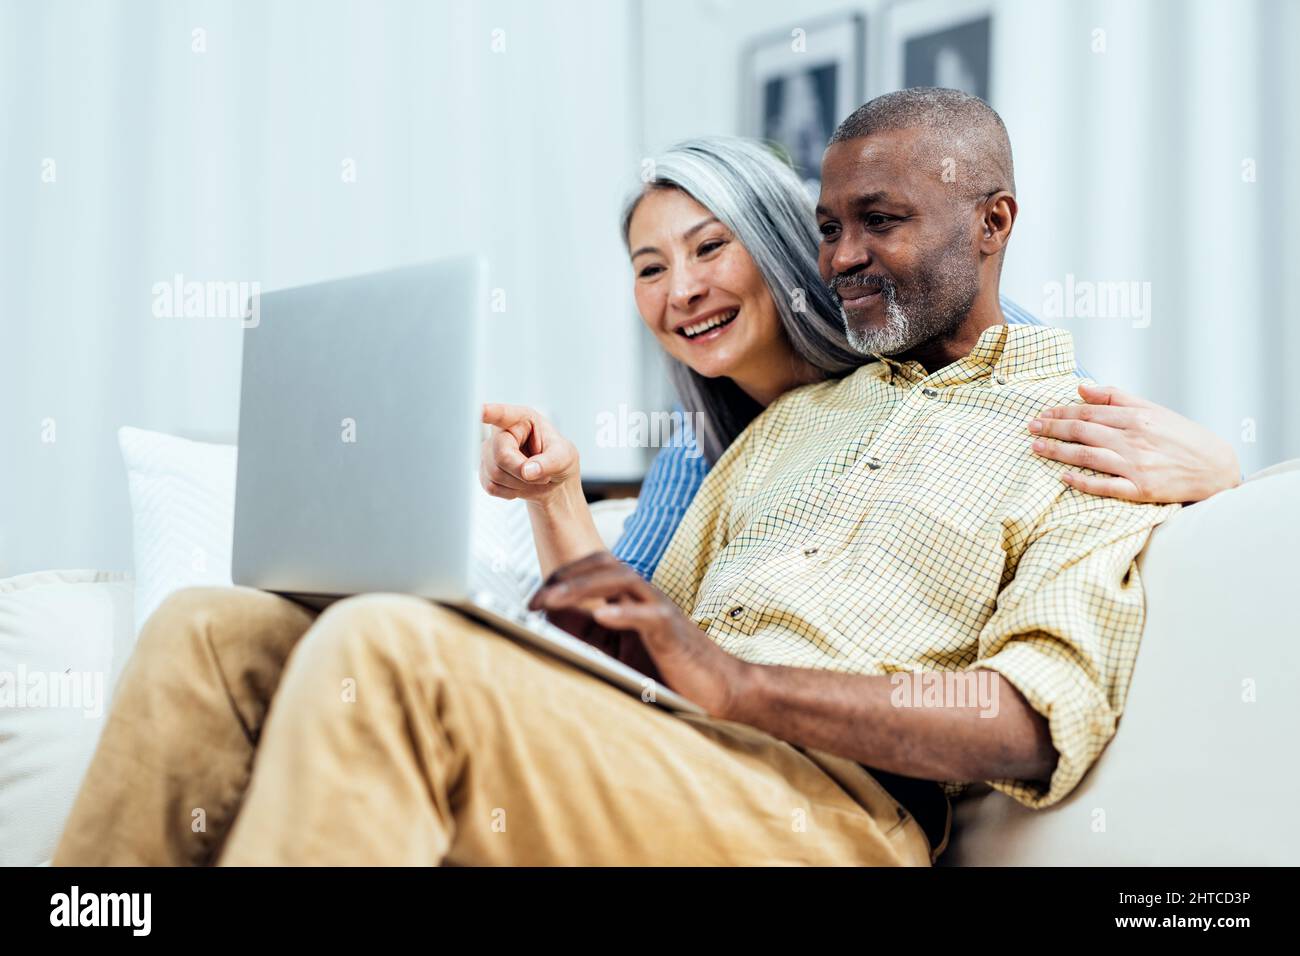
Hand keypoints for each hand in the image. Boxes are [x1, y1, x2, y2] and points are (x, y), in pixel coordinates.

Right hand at [480, 403, 579, 504]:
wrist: (552, 481)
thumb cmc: (559, 460)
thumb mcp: (565, 457)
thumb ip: (550, 462)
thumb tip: (527, 471)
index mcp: (521, 419)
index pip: (501, 414)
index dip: (488, 412)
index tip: (480, 409)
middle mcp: (501, 432)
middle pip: (500, 456)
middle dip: (522, 472)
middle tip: (543, 475)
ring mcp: (489, 451)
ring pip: (495, 474)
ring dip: (519, 484)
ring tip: (532, 477)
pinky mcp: (484, 470)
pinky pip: (491, 486)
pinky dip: (510, 492)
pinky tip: (520, 483)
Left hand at [529, 552, 748, 717]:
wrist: (723, 688)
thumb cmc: (672, 673)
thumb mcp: (626, 655)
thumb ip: (596, 642)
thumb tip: (552, 636)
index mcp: (633, 598)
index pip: (594, 568)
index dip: (561, 578)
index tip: (533, 601)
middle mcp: (646, 596)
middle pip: (605, 564)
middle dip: (564, 577)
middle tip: (534, 600)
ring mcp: (661, 610)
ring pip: (622, 580)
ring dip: (582, 587)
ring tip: (552, 601)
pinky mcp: (673, 632)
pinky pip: (648, 615)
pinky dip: (623, 613)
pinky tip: (600, 616)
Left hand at [1028, 383, 1240, 503]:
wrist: (1217, 468)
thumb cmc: (1183, 437)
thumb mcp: (1153, 410)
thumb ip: (1116, 397)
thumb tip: (1081, 388)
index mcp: (1137, 418)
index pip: (1089, 412)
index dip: (1061, 412)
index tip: (1042, 413)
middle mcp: (1134, 440)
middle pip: (1084, 431)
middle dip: (1053, 428)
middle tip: (1030, 427)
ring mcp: (1137, 466)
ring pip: (1089, 456)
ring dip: (1059, 452)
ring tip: (1036, 448)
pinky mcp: (1142, 490)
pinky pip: (1106, 486)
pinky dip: (1084, 482)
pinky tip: (1064, 478)